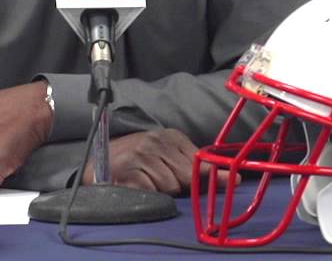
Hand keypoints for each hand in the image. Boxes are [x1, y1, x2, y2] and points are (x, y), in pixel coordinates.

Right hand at [82, 128, 239, 196]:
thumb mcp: (166, 158)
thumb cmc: (137, 162)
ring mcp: (142, 154)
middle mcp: (157, 141)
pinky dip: (148, 194)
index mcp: (170, 136)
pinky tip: (138, 185)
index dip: (210, 176)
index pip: (200, 160)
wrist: (98, 164)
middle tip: (161, 180)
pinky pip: (153, 192)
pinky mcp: (129, 169)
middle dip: (179, 185)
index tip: (233, 182)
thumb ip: (195, 168)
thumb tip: (233, 180)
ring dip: (161, 191)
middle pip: (187, 176)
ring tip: (146, 181)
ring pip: (171, 186)